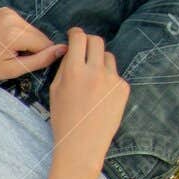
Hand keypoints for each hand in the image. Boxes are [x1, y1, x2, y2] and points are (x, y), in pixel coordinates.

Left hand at [0, 6, 67, 82]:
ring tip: (5, 51)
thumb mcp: (11, 70)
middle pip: (39, 35)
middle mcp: (13, 18)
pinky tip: (2, 43)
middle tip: (11, 59)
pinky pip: (21, 24)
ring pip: (31, 29)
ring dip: (26, 41)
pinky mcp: (3, 10)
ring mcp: (7, 11)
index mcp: (15, 33)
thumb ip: (40, 60)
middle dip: (32, 48)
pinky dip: (18, 34)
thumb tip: (64, 50)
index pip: (44, 44)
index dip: (38, 57)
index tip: (21, 64)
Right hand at [48, 27, 129, 171]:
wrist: (82, 144)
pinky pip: (115, 75)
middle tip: (85, 48)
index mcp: (73, 71)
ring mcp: (111, 79)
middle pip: (96, 41)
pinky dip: (108, 80)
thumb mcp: (55, 92)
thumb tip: (72, 51)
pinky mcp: (123, 88)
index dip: (76, 33)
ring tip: (92, 80)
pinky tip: (100, 97)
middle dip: (89, 42)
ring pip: (108, 57)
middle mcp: (94, 71)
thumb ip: (64, 69)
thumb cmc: (64, 120)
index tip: (75, 34)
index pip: (78, 39)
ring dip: (100, 61)